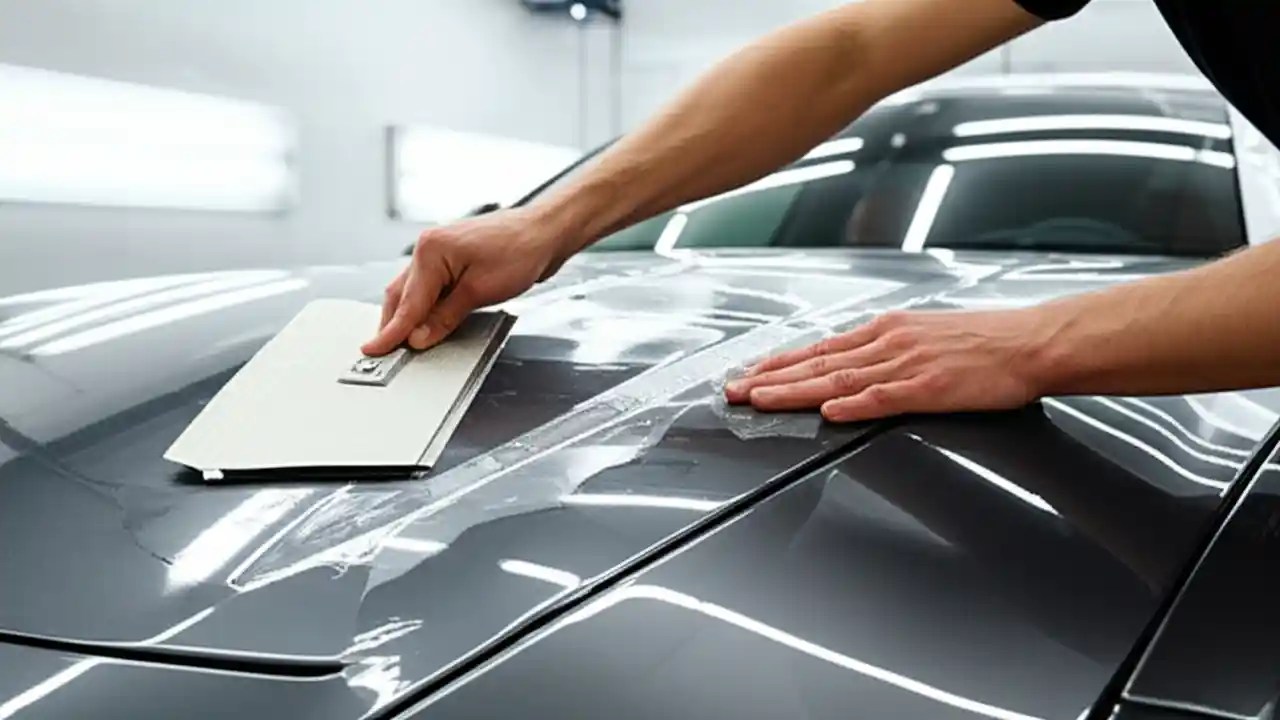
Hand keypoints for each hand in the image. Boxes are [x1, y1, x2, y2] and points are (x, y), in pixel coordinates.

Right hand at [363, 206, 570, 355]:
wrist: (545, 232)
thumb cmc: (521, 250)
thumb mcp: (480, 291)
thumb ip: (445, 316)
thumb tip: (419, 337)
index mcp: (430, 250)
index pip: (407, 303)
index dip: (391, 332)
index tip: (374, 350)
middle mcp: (429, 248)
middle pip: (402, 296)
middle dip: (394, 325)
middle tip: (386, 353)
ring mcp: (440, 253)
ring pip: (413, 291)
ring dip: (409, 316)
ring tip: (404, 343)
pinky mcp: (453, 261)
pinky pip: (429, 287)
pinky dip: (425, 306)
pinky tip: (428, 321)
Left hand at [723, 309, 1050, 422]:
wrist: (1032, 341)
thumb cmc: (986, 340)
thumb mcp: (926, 334)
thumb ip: (888, 350)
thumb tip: (854, 366)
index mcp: (886, 330)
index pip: (820, 348)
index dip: (780, 363)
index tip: (749, 373)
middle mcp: (888, 342)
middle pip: (817, 363)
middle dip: (770, 378)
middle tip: (733, 391)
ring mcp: (907, 364)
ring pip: (838, 379)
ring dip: (794, 390)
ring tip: (760, 400)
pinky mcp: (931, 387)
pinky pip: (885, 397)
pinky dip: (854, 404)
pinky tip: (829, 412)